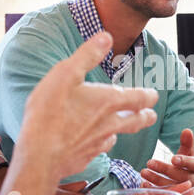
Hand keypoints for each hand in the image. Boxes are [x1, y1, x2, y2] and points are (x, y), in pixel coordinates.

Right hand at [19, 32, 157, 178]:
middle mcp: (110, 124)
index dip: (148, 96)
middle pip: (136, 121)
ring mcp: (98, 143)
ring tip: (124, 127)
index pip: (140, 98)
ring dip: (123, 130)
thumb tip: (106, 36)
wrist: (40, 155)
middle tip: (151, 114)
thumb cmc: (50, 112)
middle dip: (145, 116)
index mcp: (108, 101)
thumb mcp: (65, 74)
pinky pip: (99, 149)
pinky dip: (101, 143)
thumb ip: (87, 55)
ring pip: (118, 136)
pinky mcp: (85, 158)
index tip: (153, 95)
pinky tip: (96, 143)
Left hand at [140, 128, 193, 187]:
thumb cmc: (189, 167)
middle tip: (150, 162)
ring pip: (173, 187)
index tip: (173, 159)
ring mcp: (187, 192)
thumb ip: (187, 143)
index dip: (185, 162)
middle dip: (165, 170)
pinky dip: (154, 191)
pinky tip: (144, 184)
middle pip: (182, 177)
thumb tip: (187, 130)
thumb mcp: (189, 155)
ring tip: (144, 172)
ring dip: (157, 180)